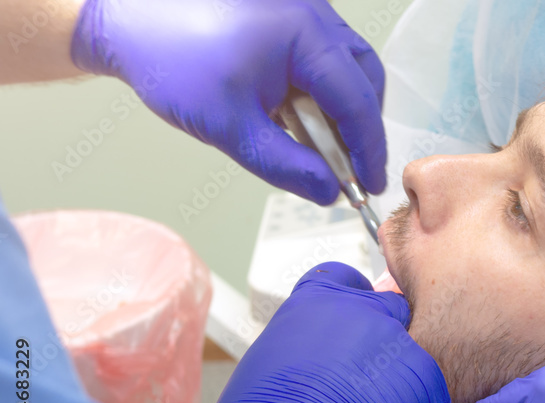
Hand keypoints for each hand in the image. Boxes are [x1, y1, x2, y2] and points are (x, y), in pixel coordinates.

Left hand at [71, 0, 385, 201]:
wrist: (125, 19)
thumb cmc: (169, 59)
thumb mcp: (229, 126)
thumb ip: (286, 165)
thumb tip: (328, 192)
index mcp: (305, 34)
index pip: (357, 100)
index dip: (368, 149)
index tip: (368, 185)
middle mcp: (313, 14)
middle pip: (364, 78)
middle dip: (361, 127)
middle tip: (350, 169)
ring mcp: (302, 10)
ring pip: (348, 65)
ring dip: (343, 108)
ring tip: (322, 147)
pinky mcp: (288, 15)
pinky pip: (324, 55)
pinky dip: (323, 90)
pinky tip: (299, 116)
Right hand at [204, 262, 449, 402]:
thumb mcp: (261, 370)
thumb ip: (291, 351)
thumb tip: (296, 367)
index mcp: (316, 302)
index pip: (342, 279)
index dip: (346, 299)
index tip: (345, 320)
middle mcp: (364, 312)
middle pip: (385, 309)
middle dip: (379, 336)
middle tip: (361, 376)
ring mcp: (401, 344)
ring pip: (408, 353)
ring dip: (397, 376)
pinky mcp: (430, 380)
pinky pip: (426, 389)